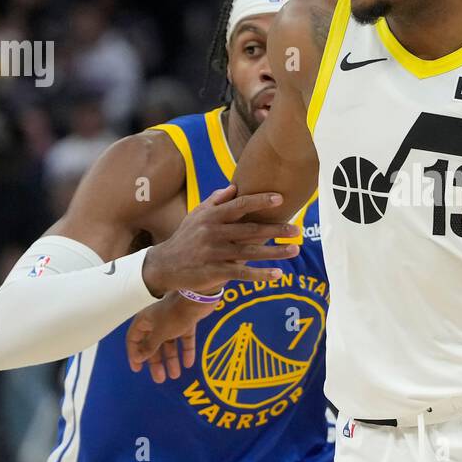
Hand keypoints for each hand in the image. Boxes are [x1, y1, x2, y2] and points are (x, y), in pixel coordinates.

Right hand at [126, 292, 217, 383]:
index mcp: (144, 321)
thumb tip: (138, 357)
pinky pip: (184, 339)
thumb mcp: (160, 333)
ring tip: (176, 375)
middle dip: (156, 362)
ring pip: (169, 343)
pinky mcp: (186, 321)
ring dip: (171, 359)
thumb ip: (149, 346)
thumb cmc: (174, 314)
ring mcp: (172, 321)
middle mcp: (156, 321)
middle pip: (153, 345)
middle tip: (160, 379)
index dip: (134, 355)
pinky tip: (189, 363)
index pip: (134, 340)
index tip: (137, 369)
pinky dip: (186, 350)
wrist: (197, 297)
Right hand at [142, 184, 300, 295]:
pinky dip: (260, 275)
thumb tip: (234, 186)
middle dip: (275, 229)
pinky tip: (278, 275)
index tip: (280, 198)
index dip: (260, 201)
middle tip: (297, 229)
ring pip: (250, 252)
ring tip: (295, 250)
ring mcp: (214, 253)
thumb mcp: (196, 216)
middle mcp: (213, 233)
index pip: (239, 205)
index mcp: (211, 216)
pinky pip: (241, 274)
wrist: (164, 265)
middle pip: (250, 230)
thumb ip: (215, 201)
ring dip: (275, 252)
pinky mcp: (214, 272)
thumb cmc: (185, 237)